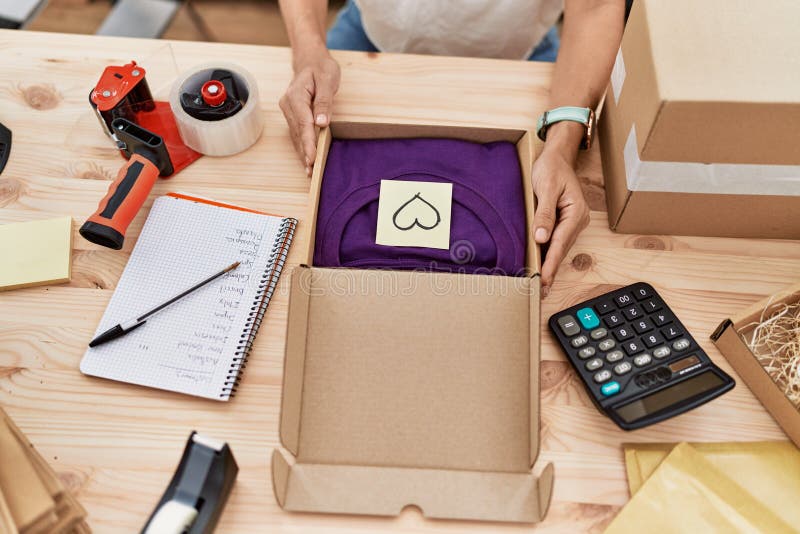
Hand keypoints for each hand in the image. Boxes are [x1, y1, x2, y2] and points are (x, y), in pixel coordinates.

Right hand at [279, 46, 340, 174]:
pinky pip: (297, 133)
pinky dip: (302, 147)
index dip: (308, 142)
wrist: (310, 60)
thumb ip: (324, 101)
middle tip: (312, 172)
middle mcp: (288, 105)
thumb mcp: (327, 80)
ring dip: (302, 153)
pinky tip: (307, 160)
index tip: (312, 158)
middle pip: (297, 132)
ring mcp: (288, 111)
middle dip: (305, 153)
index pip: (302, 123)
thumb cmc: (320, 68)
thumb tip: (321, 122)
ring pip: (295, 135)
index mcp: (295, 96)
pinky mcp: (293, 115)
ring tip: (310, 171)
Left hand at [531, 146, 589, 295]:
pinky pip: (558, 241)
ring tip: (542, 284)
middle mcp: (578, 220)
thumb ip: (544, 214)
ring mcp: (574, 222)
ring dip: (550, 264)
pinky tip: (543, 264)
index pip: (560, 243)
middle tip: (541, 291)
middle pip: (561, 249)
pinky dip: (550, 253)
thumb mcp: (547, 188)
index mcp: (576, 212)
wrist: (557, 157)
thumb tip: (541, 238)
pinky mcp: (567, 222)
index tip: (544, 280)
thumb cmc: (551, 169)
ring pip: (560, 247)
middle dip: (551, 269)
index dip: (551, 263)